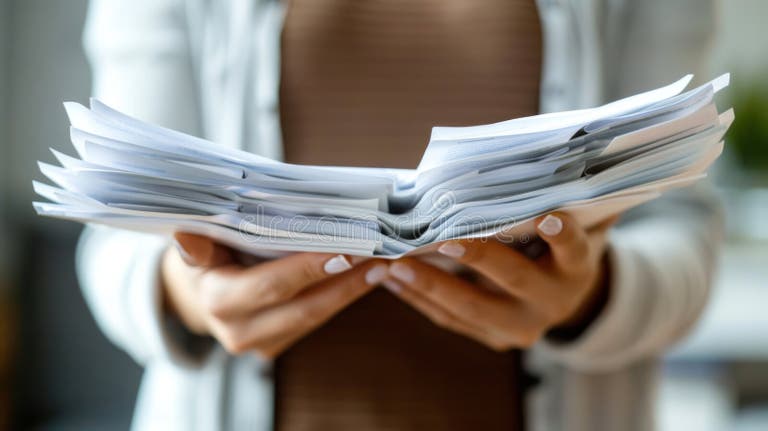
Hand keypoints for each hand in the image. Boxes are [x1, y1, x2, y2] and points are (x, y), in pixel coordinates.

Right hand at [161, 233, 388, 357]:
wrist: (202, 291)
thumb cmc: (208, 254)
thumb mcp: (201, 245)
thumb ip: (200, 244)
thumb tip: (184, 235)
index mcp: (218, 301)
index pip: (272, 285)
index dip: (311, 268)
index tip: (347, 248)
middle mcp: (238, 331)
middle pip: (304, 307)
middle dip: (345, 281)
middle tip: (379, 254)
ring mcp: (261, 344)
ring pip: (316, 317)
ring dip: (352, 289)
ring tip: (382, 261)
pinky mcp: (277, 345)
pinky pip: (316, 320)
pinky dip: (342, 296)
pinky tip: (366, 274)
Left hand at [381, 213, 616, 350]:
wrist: (562, 298)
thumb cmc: (555, 244)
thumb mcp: (569, 222)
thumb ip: (556, 197)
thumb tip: (534, 150)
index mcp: (577, 268)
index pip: (574, 248)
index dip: (563, 236)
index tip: (548, 217)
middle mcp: (553, 301)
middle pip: (513, 278)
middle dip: (477, 258)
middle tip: (442, 240)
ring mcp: (522, 326)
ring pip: (472, 307)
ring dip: (430, 284)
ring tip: (394, 263)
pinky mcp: (493, 337)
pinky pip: (451, 319)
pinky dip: (418, 298)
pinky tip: (391, 278)